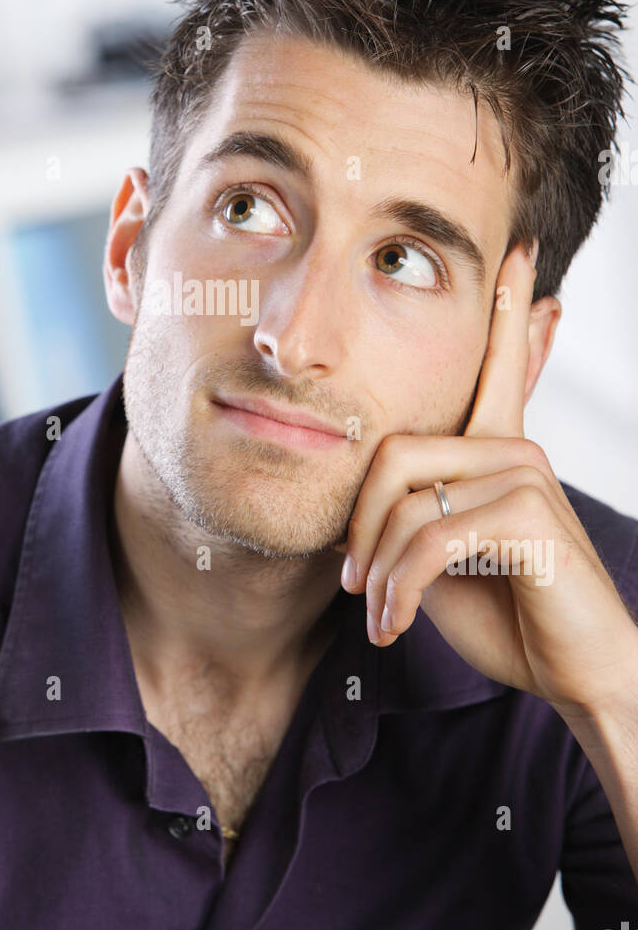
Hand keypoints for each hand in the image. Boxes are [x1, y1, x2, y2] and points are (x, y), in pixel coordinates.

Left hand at [336, 242, 637, 719]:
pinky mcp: (528, 514)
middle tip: (353, 583)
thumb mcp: (444, 564)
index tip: (519, 255)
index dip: (508, 311)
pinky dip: (400, 588)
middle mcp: (515, 447)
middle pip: (393, 453)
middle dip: (362, 526)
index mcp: (500, 449)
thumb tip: (349, 524)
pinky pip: (429, 539)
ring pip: (406, 502)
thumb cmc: (512, 618)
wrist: (579, 675)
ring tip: (381, 616)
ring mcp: (525, 473)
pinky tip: (397, 626)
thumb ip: (409, 524)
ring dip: (379, 570)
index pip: (498, 365)